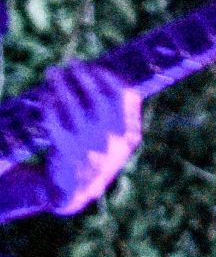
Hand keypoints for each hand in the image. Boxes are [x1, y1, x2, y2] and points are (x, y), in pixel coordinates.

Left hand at [34, 63, 142, 214]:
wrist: (72, 192)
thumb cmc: (94, 154)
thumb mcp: (117, 139)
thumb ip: (120, 112)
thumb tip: (109, 72)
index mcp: (129, 136)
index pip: (124, 96)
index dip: (108, 77)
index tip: (95, 66)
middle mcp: (112, 142)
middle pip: (99, 98)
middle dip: (85, 76)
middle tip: (73, 63)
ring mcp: (89, 150)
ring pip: (74, 107)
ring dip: (62, 85)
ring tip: (54, 72)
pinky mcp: (64, 154)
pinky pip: (55, 122)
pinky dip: (49, 105)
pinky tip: (46, 95)